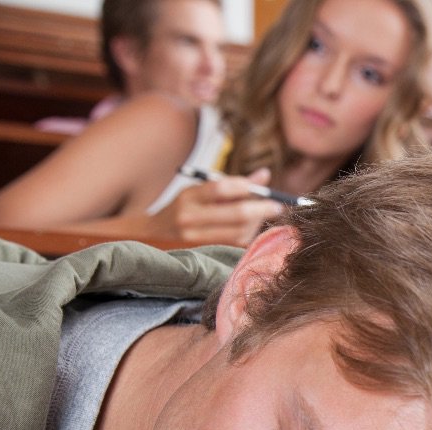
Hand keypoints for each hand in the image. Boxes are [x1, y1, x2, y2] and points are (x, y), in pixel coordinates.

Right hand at [153, 168, 284, 245]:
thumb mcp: (201, 190)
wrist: (154, 233)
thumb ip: (232, 183)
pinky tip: (251, 226)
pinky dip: (249, 234)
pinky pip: (235, 243)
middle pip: (236, 214)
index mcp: (189, 196)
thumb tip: (265, 175)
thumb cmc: (186, 207)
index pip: (221, 188)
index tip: (262, 186)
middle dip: (261, 209)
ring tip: (261, 215)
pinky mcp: (204, 251)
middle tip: (277, 206)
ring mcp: (196, 237)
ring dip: (257, 223)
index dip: (245, 186)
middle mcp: (190, 217)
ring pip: (239, 231)